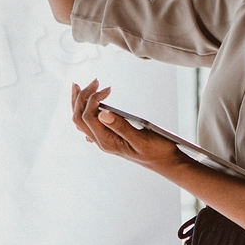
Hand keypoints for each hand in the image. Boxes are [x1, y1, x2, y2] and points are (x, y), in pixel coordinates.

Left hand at [71, 80, 186, 174]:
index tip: (108, 89)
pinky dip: (85, 111)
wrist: (165, 162)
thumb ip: (121, 126)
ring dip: (79, 103)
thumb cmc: (157, 152)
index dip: (93, 99)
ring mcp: (104, 140)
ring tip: (80, 88)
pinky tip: (88, 105)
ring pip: (82, 121)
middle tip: (94, 82)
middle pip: (79, 118)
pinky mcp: (110, 137)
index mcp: (108, 142)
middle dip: (82, 97)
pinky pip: (89, 124)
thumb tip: (102, 113)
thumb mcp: (141, 138)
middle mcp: (102, 142)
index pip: (89, 117)